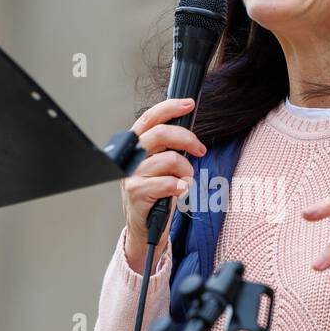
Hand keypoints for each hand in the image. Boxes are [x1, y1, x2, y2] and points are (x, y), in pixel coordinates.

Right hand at [120, 97, 207, 271]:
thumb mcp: (159, 166)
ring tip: (186, 180)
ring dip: (186, 170)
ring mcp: (131, 175)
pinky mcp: (136, 192)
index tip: (189, 104)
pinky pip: (167, 183)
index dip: (169, 107)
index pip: (149, 118)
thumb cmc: (154, 194)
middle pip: (161, 134)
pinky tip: (180, 190)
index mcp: (135, 146)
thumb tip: (188, 133)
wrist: (143, 226)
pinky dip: (180, 186)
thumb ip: (167, 148)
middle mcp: (130, 157)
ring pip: (169, 159)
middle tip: (200, 149)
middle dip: (187, 139)